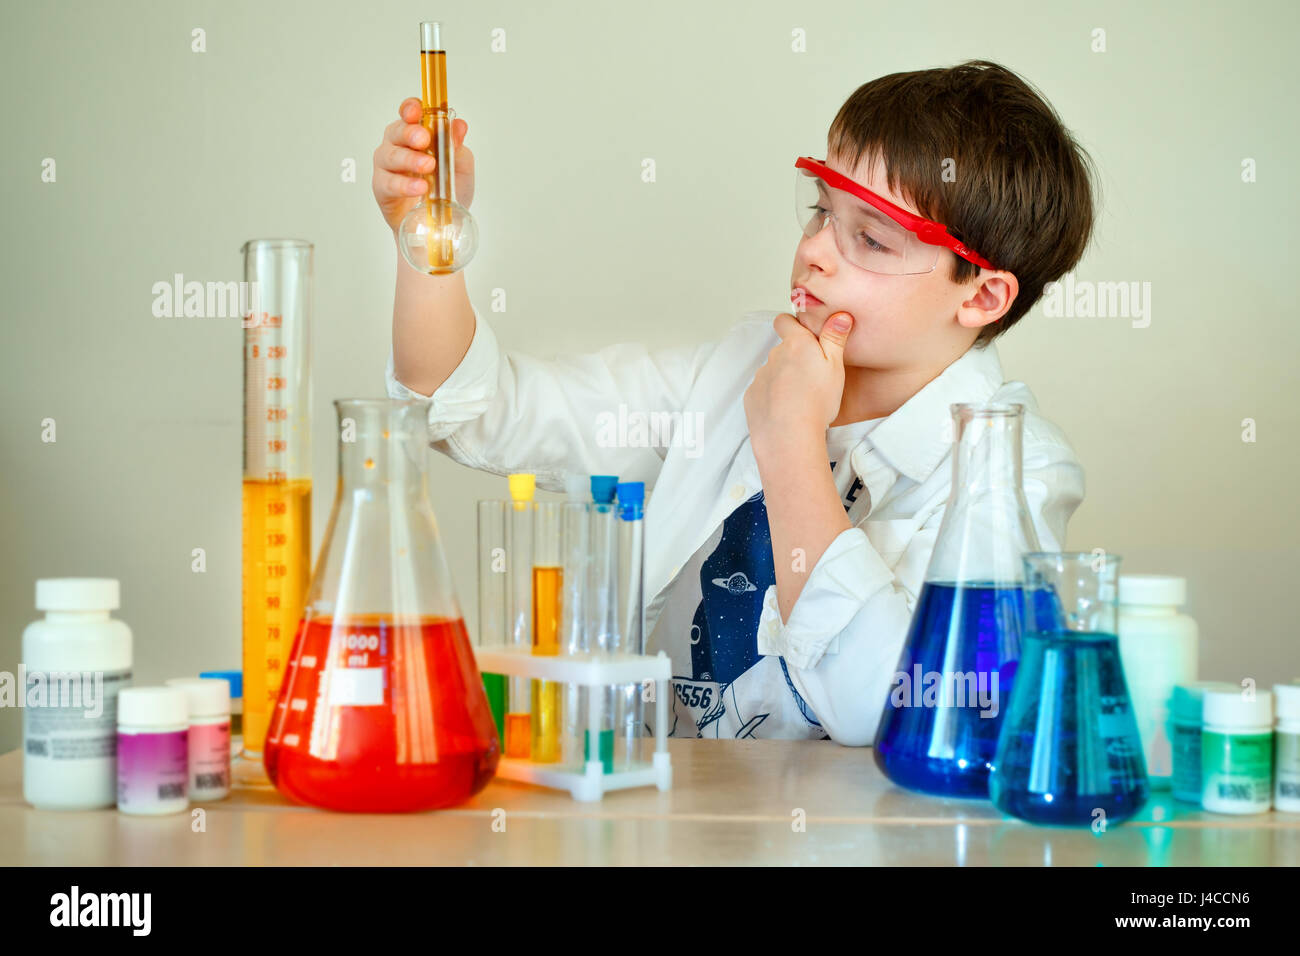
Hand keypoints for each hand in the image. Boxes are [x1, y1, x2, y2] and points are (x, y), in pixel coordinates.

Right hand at [372, 98, 474, 233]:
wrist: (440, 224)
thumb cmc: (447, 190)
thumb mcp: (460, 167)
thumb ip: (457, 146)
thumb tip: (459, 126)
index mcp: (416, 133)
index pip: (409, 113)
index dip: (410, 108)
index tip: (417, 111)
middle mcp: (398, 145)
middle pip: (397, 131)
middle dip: (410, 133)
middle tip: (425, 140)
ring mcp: (387, 166)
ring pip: (391, 155)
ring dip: (410, 159)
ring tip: (428, 167)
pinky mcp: (382, 188)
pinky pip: (389, 183)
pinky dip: (404, 185)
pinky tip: (419, 188)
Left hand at [744, 311, 853, 449]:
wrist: (790, 436)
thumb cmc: (817, 402)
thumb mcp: (835, 366)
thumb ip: (835, 338)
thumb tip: (839, 315)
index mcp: (795, 344)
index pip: (784, 320)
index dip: (793, 325)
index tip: (804, 335)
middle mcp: (774, 356)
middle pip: (783, 349)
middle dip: (794, 358)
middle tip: (813, 377)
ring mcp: (760, 376)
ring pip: (774, 371)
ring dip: (784, 379)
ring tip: (801, 398)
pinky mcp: (752, 396)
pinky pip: (764, 391)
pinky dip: (773, 397)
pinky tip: (786, 410)